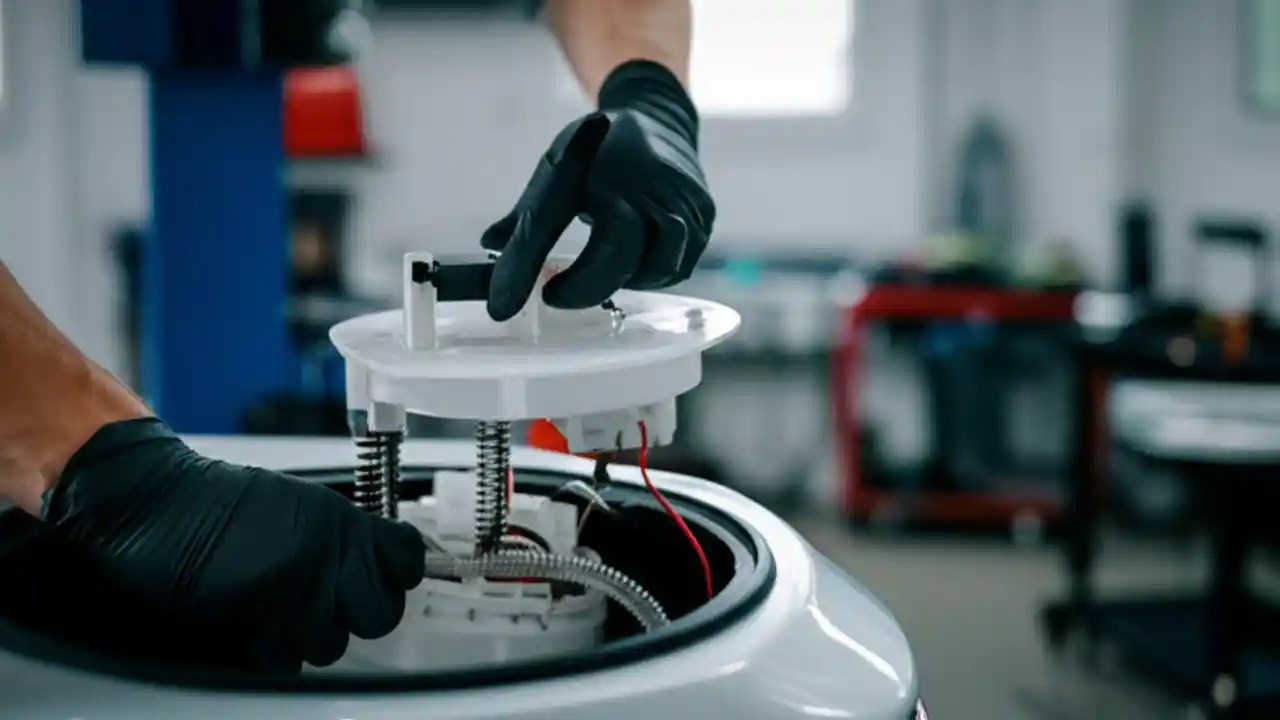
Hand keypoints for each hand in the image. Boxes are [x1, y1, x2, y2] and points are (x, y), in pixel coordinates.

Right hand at [42, 418, 424, 672]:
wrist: (153, 511)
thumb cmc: (216, 501)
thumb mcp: (298, 501)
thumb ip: (345, 534)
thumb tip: (378, 560)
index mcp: (340, 527)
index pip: (407, 560)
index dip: (400, 569)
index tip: (392, 570)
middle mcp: (325, 569)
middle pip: (380, 614)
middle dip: (362, 608)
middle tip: (337, 595)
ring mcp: (293, 610)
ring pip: (332, 644)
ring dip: (311, 630)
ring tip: (279, 600)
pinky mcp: (258, 644)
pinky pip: (287, 663)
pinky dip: (274, 648)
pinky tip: (254, 618)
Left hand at [483, 60, 713, 320]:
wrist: (660, 119)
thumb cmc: (599, 149)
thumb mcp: (557, 166)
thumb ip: (526, 214)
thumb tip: (489, 246)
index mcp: (600, 172)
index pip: (562, 225)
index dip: (541, 270)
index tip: (523, 300)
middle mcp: (645, 186)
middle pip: (620, 254)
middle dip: (588, 285)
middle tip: (559, 295)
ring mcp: (680, 200)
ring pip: (661, 265)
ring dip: (629, 281)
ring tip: (603, 276)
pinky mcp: (703, 212)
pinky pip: (681, 263)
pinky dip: (655, 274)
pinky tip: (633, 268)